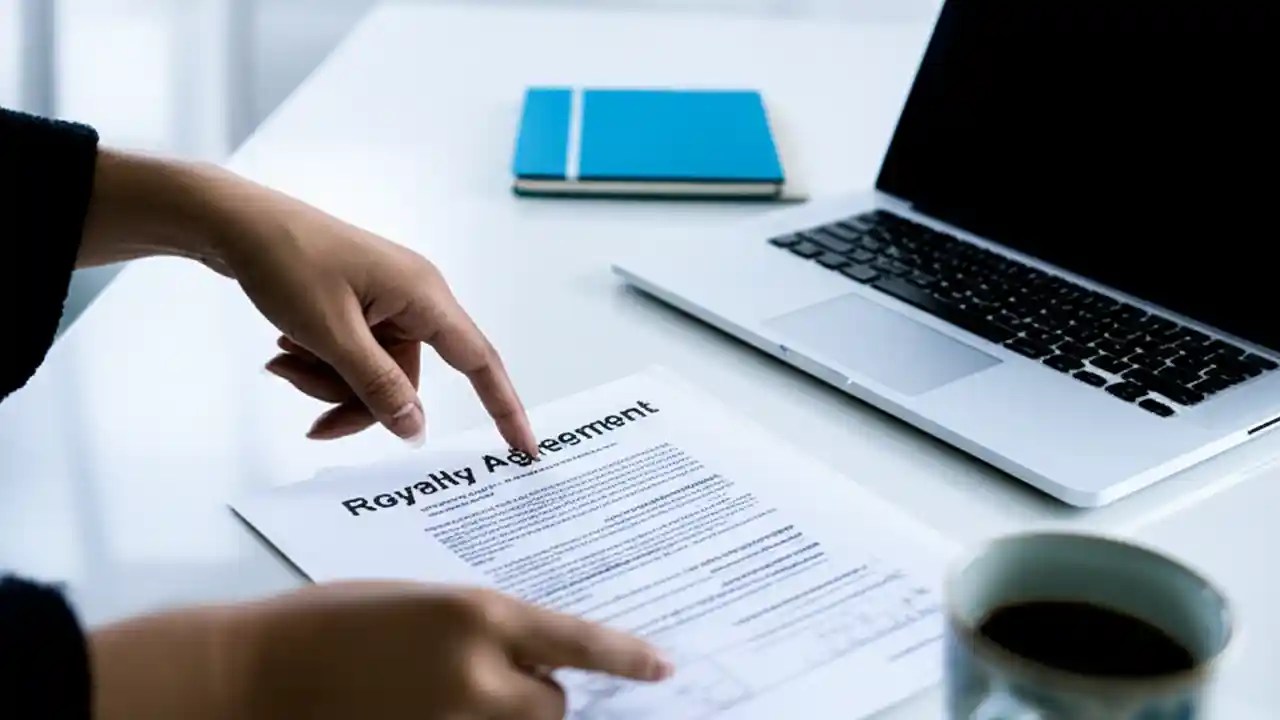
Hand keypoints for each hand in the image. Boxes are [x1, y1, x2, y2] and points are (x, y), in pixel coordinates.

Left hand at [79, 150, 537, 451]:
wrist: (233, 222)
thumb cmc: (285, 260)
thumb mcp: (331, 334)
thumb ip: (377, 385)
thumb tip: (415, 427)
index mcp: (423, 294)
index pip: (478, 361)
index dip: (504, 406)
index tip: (523, 448)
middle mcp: (414, 297)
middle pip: (408, 380)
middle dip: (357, 402)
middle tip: (312, 421)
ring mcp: (386, 301)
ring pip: (375, 373)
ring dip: (329, 382)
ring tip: (283, 362)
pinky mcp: (360, 304)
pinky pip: (356, 355)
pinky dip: (323, 364)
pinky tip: (286, 349)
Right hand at [90, 582, 672, 719]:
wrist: (256, 673)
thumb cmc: (330, 620)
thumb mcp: (419, 601)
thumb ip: (476, 624)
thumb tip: (519, 647)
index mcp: (477, 615)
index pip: (578, 641)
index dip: (626, 657)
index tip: (661, 667)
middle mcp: (479, 674)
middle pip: (553, 704)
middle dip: (540, 694)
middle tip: (501, 676)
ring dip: (505, 716)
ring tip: (450, 690)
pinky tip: (430, 706)